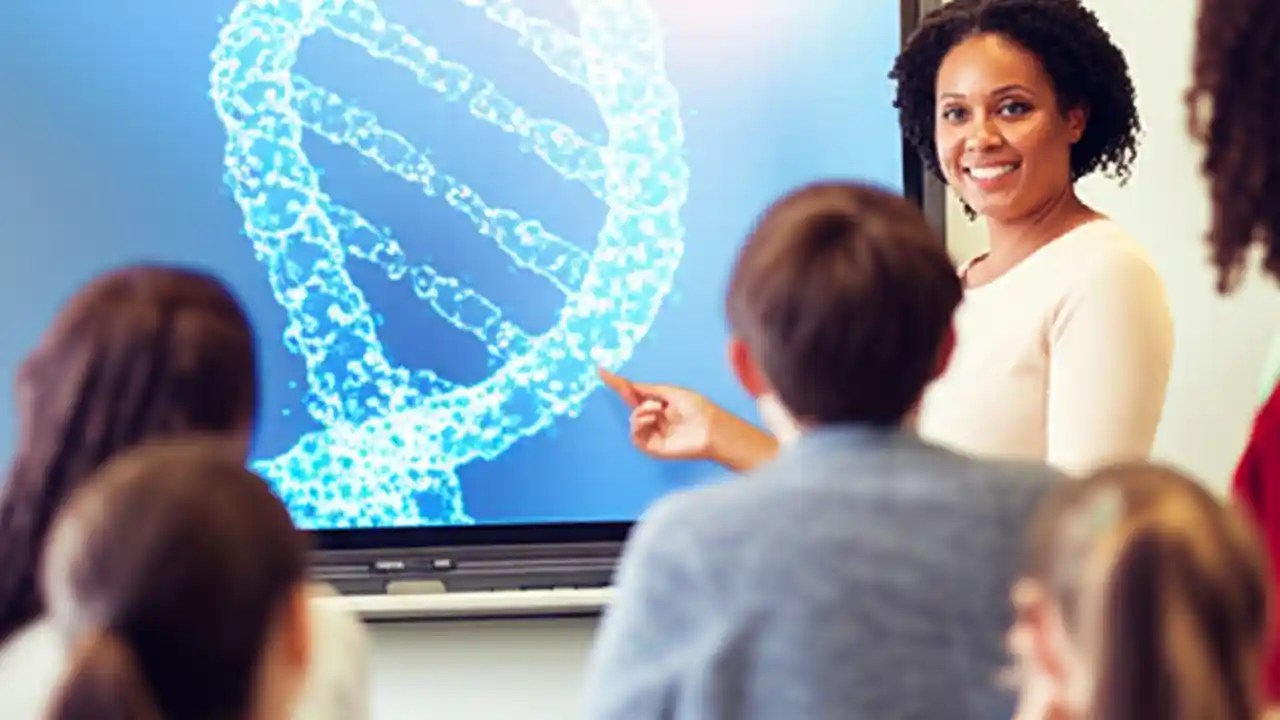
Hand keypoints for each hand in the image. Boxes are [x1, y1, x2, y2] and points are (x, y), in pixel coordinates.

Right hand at [598, 368, 719, 460]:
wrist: (709, 429)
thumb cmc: (697, 409)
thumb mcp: (671, 392)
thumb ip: (648, 389)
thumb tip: (630, 384)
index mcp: (659, 403)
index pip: (634, 392)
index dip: (618, 383)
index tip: (601, 371)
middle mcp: (653, 417)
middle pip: (631, 404)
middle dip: (630, 394)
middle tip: (646, 395)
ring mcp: (652, 432)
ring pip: (632, 419)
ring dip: (642, 411)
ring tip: (658, 410)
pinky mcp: (652, 447)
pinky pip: (634, 435)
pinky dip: (640, 424)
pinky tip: (652, 420)